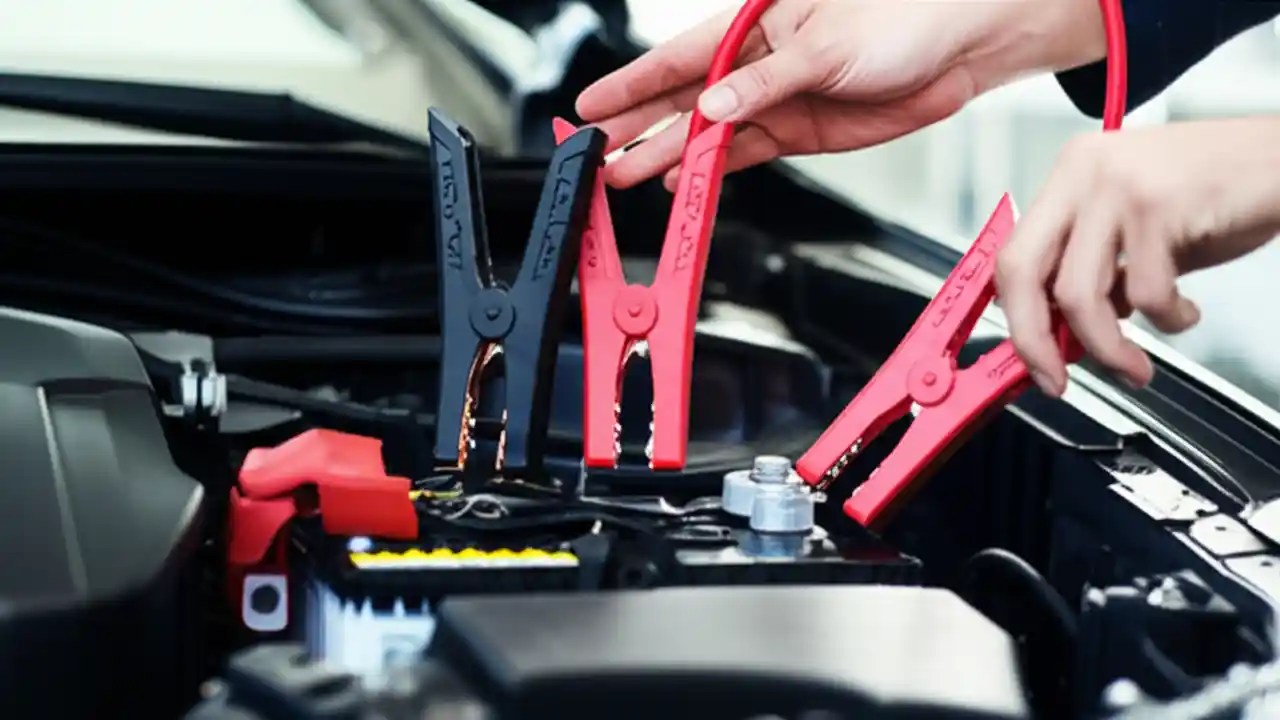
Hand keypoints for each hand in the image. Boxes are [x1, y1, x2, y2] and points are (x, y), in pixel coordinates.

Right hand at [577, 0, 1108, 188]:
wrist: (958, 50)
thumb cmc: (900, 20)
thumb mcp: (824, 48)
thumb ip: (762, 83)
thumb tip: (709, 111)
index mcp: (752, 26)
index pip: (675, 58)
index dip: (629, 84)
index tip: (589, 108)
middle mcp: (755, 63)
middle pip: (679, 99)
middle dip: (635, 125)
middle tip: (594, 154)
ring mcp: (774, 100)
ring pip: (704, 134)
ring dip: (665, 155)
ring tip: (624, 177)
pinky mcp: (798, 131)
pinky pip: (742, 155)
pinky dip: (710, 170)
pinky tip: (679, 180)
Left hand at [995, 116, 1279, 395]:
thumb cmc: (1220, 193)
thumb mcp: (1139, 230)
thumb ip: (1099, 272)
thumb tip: (1061, 334)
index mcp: (1070, 174)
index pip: (1012, 255)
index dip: (1016, 318)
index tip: (1032, 361)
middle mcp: (1083, 173)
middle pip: (1022, 271)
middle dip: (1034, 341)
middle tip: (1055, 382)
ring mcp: (1116, 186)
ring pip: (1079, 293)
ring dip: (1107, 348)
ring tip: (1135, 366)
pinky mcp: (1157, 205)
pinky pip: (1145, 291)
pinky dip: (1166, 320)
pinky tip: (1185, 310)